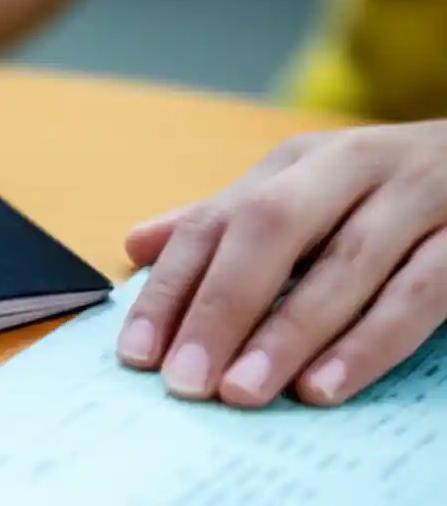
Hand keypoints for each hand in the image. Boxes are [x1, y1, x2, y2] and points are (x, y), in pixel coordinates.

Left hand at [117, 120, 446, 406]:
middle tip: (185, 379)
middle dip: (221, 307)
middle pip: (271, 229)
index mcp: (299, 161)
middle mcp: (354, 167)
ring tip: (241, 392)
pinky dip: (367, 343)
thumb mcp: (305, 191)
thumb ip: (226, 221)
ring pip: (344, 265)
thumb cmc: (385, 192)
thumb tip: (135, 245)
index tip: (137, 353)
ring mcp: (418, 198)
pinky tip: (325, 384)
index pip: (217, 220)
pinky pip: (419, 294)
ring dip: (287, 333)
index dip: (171, 287)